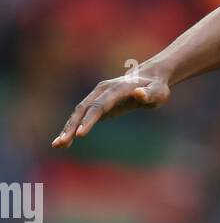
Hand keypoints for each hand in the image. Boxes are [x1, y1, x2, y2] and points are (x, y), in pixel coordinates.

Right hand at [52, 70, 170, 146]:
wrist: (149, 77)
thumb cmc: (157, 87)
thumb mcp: (159, 92)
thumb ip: (149, 94)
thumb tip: (139, 93)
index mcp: (117, 89)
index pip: (100, 106)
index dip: (89, 120)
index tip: (80, 135)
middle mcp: (103, 90)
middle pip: (84, 109)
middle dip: (72, 126)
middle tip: (62, 143)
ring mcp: (98, 95)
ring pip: (79, 112)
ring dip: (68, 128)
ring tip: (57, 144)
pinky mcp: (97, 102)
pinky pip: (82, 115)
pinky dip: (73, 127)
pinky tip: (65, 141)